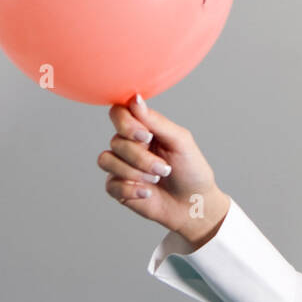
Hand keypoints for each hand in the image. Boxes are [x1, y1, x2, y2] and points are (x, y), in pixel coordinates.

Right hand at [99, 94, 230, 245]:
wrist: (194, 203)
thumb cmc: (191, 169)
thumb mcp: (179, 141)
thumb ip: (155, 121)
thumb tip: (134, 99)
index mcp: (143, 129)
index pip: (119, 113)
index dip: (126, 124)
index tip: (145, 136)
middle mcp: (128, 145)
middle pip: (116, 141)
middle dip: (141, 157)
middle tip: (164, 168)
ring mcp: (121, 166)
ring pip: (107, 160)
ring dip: (136, 172)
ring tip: (158, 178)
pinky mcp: (118, 188)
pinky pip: (110, 183)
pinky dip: (131, 189)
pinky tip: (148, 193)